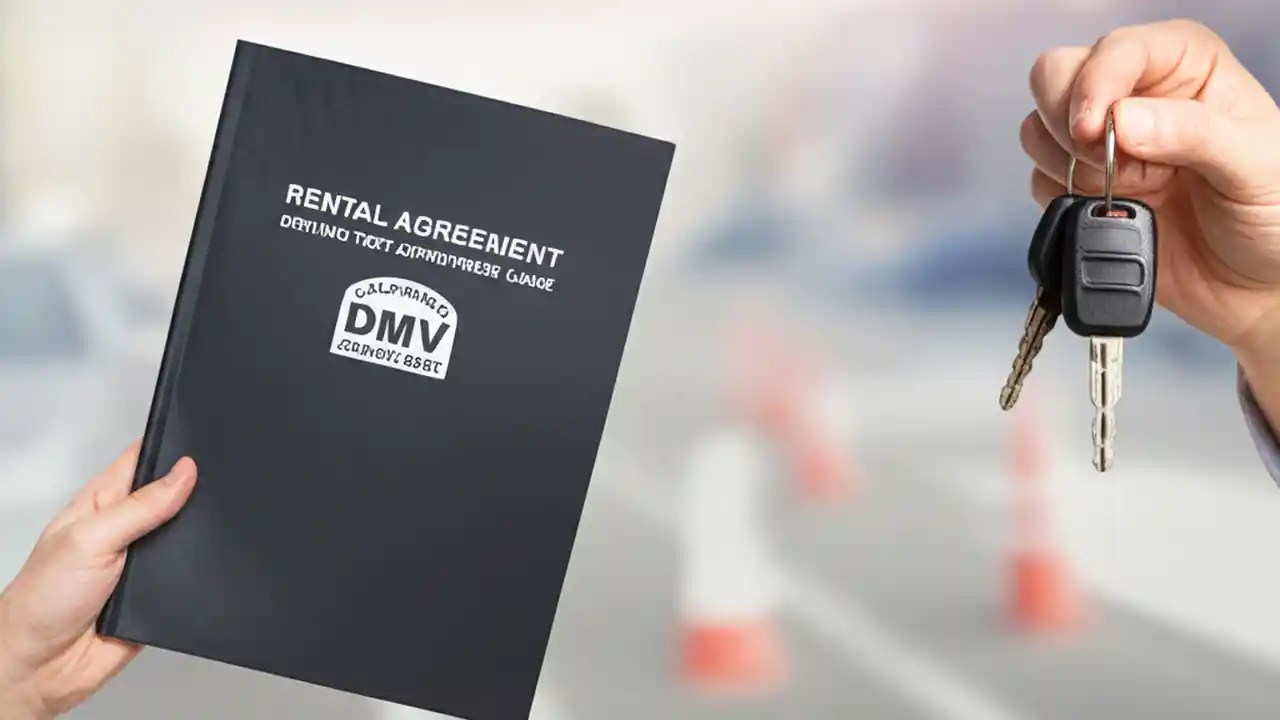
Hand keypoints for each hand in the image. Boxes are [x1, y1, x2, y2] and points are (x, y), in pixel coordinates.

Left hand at [0, 444, 196, 718]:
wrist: (42, 668)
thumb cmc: (43, 600)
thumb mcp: (89, 539)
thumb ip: (139, 507)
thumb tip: (184, 471)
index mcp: (104, 502)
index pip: (144, 459)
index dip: (173, 446)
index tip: (203, 443)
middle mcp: (126, 527)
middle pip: (175, 495)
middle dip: (198, 491)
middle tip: (222, 485)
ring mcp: (145, 559)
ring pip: (190, 535)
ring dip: (201, 535)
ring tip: (217, 527)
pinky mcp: (162, 591)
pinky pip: (195, 573)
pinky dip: (204, 571)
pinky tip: (210, 566)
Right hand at [1022, 18, 1279, 431]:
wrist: (1255, 286)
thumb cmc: (1274, 215)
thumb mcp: (1252, 164)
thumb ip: (1190, 133)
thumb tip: (1119, 120)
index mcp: (1184, 66)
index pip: (1114, 50)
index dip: (1094, 84)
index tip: (1095, 130)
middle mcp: (1136, 95)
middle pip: (1055, 76)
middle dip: (1070, 126)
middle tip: (1110, 164)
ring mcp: (1102, 144)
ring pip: (1038, 130)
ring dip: (1069, 168)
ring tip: (1132, 192)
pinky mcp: (1080, 189)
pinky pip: (1039, 183)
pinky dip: (1066, 203)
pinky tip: (1117, 213)